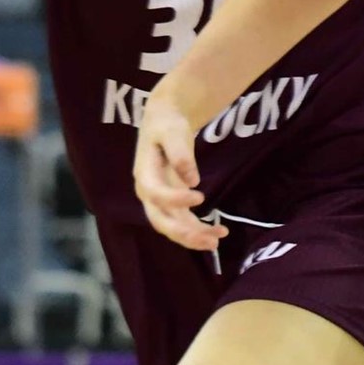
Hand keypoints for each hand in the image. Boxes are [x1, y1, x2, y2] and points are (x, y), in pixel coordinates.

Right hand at [134, 97, 225, 250]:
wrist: (163, 123)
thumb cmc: (167, 125)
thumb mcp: (173, 132)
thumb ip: (181, 153)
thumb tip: (192, 179)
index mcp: (144, 174)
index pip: (155, 193)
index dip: (174, 199)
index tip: (200, 196)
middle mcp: (148, 193)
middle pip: (160, 220)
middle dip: (183, 233)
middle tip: (208, 239)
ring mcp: (160, 200)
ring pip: (172, 226)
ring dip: (193, 237)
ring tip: (216, 241)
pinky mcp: (172, 203)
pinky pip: (183, 222)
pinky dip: (199, 229)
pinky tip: (219, 232)